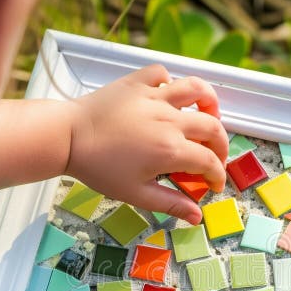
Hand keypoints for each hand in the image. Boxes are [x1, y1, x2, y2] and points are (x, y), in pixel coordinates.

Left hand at [65, 65, 228, 224]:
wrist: (68, 137)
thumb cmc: (99, 168)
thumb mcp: (136, 193)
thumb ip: (170, 204)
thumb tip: (197, 216)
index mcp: (171, 150)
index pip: (209, 162)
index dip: (217, 176)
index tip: (213, 185)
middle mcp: (169, 120)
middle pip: (212, 128)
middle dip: (221, 146)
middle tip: (214, 158)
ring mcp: (155, 98)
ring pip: (197, 90)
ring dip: (210, 103)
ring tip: (209, 115)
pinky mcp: (137, 83)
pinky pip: (162, 74)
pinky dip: (170, 82)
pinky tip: (168, 95)